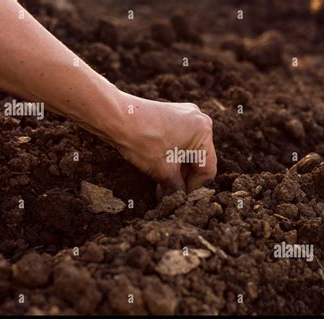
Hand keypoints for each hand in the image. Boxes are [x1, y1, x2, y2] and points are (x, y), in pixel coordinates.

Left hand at [87, 89, 216, 195]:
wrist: (116, 118)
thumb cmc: (143, 141)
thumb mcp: (163, 171)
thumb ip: (177, 188)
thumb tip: (179, 198)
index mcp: (204, 132)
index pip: (207, 169)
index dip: (194, 188)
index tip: (181, 198)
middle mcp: (200, 120)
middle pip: (198, 159)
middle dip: (183, 179)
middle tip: (169, 194)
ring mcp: (186, 115)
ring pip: (188, 151)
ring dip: (176, 169)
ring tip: (162, 186)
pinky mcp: (173, 114)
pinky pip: (180, 140)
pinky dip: (171, 156)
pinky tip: (159, 170)